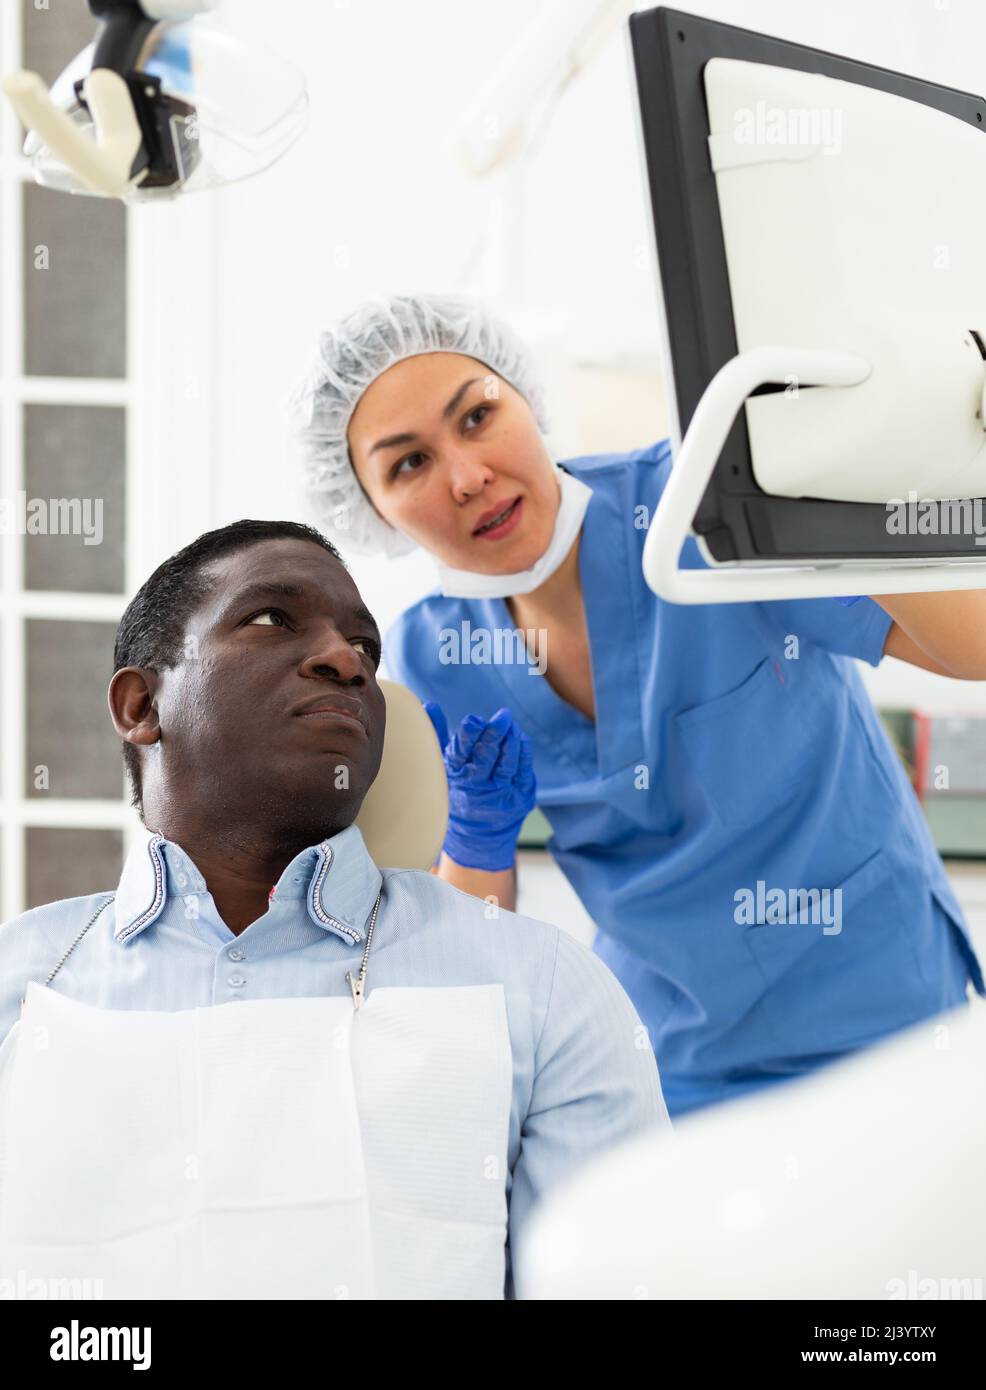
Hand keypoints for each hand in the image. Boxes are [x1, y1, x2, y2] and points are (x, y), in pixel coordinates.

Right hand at [424, 702, 536, 870]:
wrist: (478, 834)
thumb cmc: (460, 788)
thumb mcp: (444, 765)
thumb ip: (437, 733)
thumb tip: (428, 705)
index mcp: (455, 774)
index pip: (460, 752)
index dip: (468, 735)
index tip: (474, 720)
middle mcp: (475, 785)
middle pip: (485, 756)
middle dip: (494, 734)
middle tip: (502, 716)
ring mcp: (499, 793)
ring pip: (506, 763)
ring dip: (511, 741)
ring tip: (512, 725)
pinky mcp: (519, 796)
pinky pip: (523, 770)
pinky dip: (523, 752)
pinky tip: (520, 738)